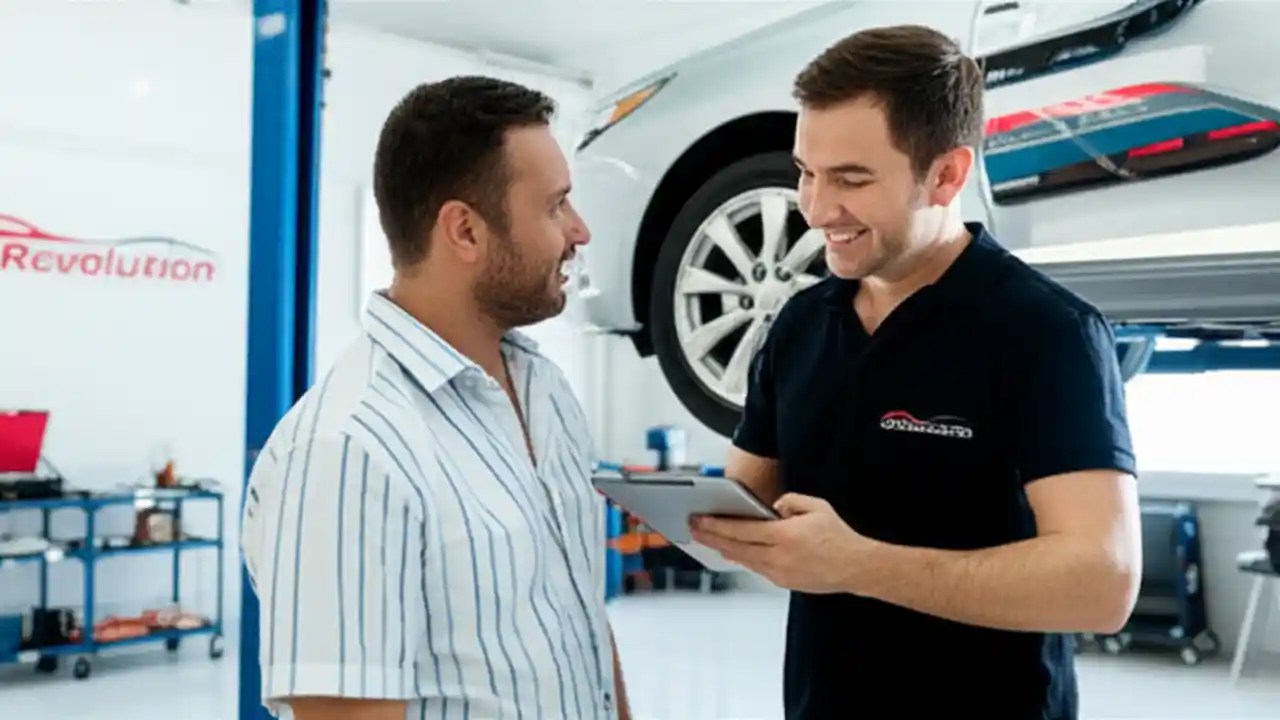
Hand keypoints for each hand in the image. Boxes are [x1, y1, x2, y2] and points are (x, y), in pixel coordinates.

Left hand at [689, 493, 881, 593]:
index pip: (741, 530)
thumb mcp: (815, 506)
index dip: (716, 525)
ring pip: (743, 559)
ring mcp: (779, 573)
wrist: (856, 567)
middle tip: (692, 528)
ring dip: (723, 548)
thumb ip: (788, 501)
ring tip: (706, 538)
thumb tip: (771, 509)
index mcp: (785, 536)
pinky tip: (733, 550)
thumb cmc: (838, 536)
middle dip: (710, 537)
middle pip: (735, 547)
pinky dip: (742, 557)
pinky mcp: (783, 582)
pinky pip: (756, 567)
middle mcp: (778, 557)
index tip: (699, 519)